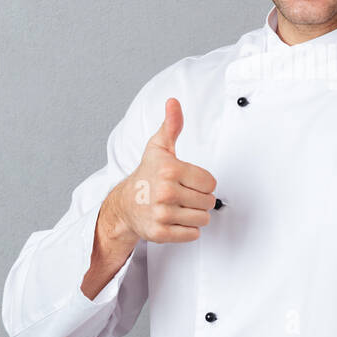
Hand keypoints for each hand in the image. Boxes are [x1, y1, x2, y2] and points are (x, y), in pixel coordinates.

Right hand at [112, 97, 217, 243]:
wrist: (125, 204)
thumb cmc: (147, 174)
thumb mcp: (159, 147)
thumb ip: (172, 124)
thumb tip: (173, 102)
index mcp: (170, 170)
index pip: (211, 183)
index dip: (202, 182)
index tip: (188, 181)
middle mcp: (165, 192)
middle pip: (209, 202)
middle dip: (200, 199)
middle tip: (183, 195)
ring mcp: (162, 214)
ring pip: (203, 219)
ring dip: (194, 215)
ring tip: (179, 207)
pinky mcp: (160, 233)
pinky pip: (192, 234)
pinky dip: (187, 230)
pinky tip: (174, 220)